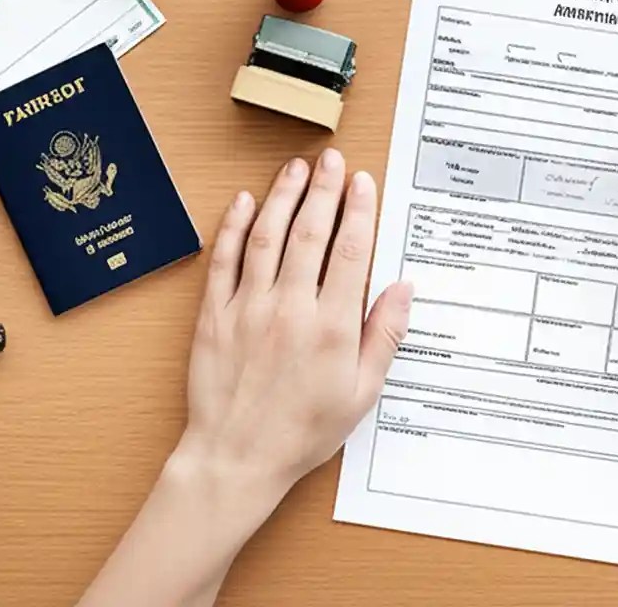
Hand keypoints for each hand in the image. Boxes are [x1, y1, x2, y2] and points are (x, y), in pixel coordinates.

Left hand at [171, 148, 412, 522]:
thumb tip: (404, 289)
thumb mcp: (362, 394)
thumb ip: (384, 337)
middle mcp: (290, 310)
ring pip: (267, 236)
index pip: (350, 252)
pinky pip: (224, 260)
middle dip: (324, 190)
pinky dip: (234, 226)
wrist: (236, 457)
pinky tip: (245, 202)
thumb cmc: (303, 432)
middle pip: (309, 233)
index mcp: (332, 329)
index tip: (363, 184)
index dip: (359, 211)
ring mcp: (248, 309)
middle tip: (332, 160)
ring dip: (282, 196)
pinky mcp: (213, 316)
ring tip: (296, 168)